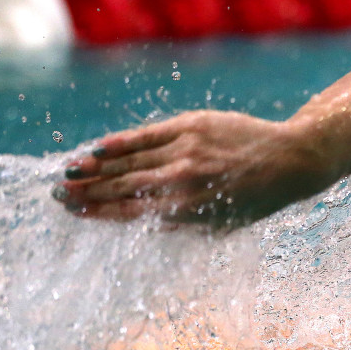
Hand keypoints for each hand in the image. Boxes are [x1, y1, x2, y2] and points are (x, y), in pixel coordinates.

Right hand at [53, 110, 328, 226]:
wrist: (291, 160)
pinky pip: (150, 135)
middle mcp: (186, 179)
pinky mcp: (194, 126)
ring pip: (131, 160)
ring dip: (96, 166)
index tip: (75, 211)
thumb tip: (139, 221)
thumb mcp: (223, 223)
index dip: (99, 211)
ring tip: (68, 171)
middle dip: (88, 189)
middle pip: (124, 185)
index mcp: (192, 209)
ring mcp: (188, 150)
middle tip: (59, 193)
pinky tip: (99, 147)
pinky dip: (122, 142)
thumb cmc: (257, 198)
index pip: (133, 211)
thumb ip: (182, 223)